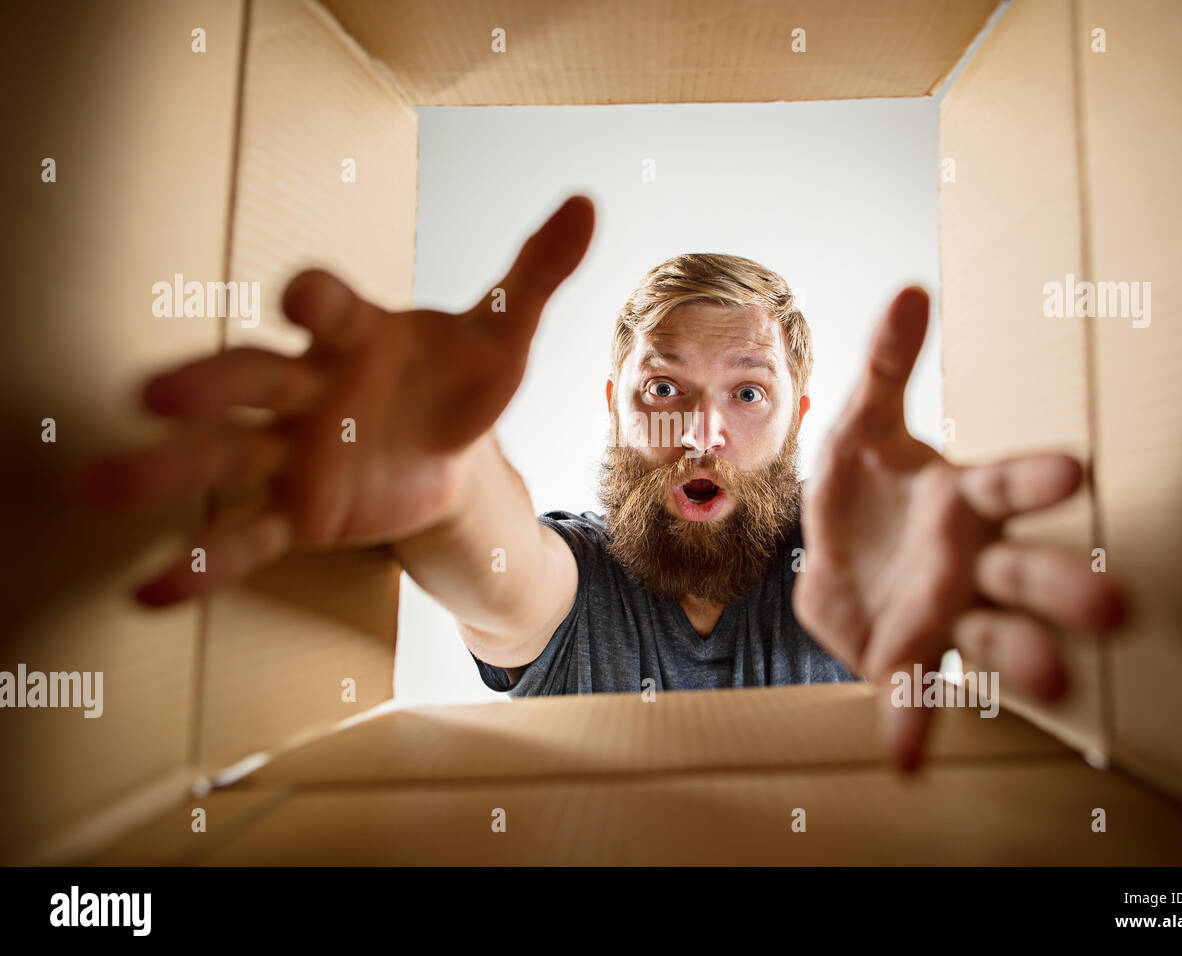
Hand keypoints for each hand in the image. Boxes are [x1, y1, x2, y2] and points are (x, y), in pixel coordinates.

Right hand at [79, 195, 594, 604]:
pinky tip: (150, 592)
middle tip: (156, 393)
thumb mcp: (500, 335)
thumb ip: (533, 275)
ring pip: (223, 460)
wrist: (446, 450)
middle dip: (210, 387)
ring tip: (97, 488)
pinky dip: (201, 564)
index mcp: (356, 335)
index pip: (330, 307)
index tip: (301, 293)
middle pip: (252, 380)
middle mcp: (308, 388)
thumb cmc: (459, 381)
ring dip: (166, 473)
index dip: (318, 298)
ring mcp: (292, 454)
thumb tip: (587, 206)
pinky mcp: (296, 514)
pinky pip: (245, 539)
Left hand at [792, 287, 1126, 770]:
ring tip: (1056, 685)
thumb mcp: (861, 426)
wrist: (827, 556)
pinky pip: (920, 692)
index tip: (1076, 468)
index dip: (1037, 478)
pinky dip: (914, 724)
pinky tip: (908, 761)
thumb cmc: (861, 489)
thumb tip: (910, 289)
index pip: (1009, 486)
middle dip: (1063, 588)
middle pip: (1025, 575)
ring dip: (1023, 660)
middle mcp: (971, 562)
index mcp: (965, 501)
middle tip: (1112, 604)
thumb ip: (886, 366)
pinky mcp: (910, 655)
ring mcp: (945, 614)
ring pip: (995, 640)